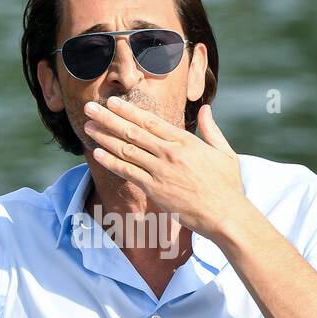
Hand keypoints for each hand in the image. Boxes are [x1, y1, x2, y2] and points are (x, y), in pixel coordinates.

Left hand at [83, 96, 245, 239]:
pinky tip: (97, 153)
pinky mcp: (155, 189)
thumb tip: (204, 109)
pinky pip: (128, 172)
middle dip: (109, 118)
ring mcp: (160, 171)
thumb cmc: (228, 186)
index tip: (112, 102)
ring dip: (104, 137)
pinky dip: (111, 161)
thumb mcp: (224, 152)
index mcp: (185, 141)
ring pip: (126, 149)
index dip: (128, 110)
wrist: (226, 215)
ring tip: (88, 127)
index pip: (150, 121)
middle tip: (90, 108)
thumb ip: (210, 129)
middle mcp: (169, 153)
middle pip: (132, 131)